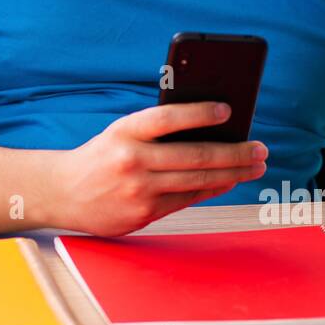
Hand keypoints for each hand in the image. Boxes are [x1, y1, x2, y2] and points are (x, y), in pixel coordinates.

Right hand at [51, 102, 268, 236]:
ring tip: (255, 166)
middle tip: (261, 149)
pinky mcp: (142, 214)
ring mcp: (138, 190)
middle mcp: (131, 160)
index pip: (168, 117)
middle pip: (195, 155)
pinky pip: (186, 199)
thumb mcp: (121, 132)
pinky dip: (212, 188)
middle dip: (235, 153)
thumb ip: (156, 131)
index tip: (229, 111)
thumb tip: (210, 129)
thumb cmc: (102, 155)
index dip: (200, 113)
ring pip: (197, 180)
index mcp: (124, 131)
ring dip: (233, 173)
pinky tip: (228, 181)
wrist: (63, 192)